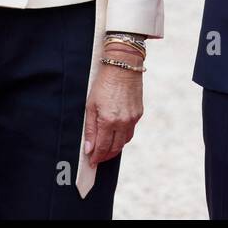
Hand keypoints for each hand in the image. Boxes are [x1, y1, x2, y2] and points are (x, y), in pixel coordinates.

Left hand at [83, 44, 143, 165]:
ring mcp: (133, 118)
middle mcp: (123, 122)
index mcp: (108, 120)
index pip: (102, 147)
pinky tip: (116, 135)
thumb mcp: (90, 105)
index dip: (96, 156)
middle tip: (98, 159)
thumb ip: (90, 128)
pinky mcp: (139, 113)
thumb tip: (88, 148)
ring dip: (115, 148)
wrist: (123, 65)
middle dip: (105, 156)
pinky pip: (130, 131)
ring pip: (124, 141)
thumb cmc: (103, 83)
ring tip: (106, 150)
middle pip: (114, 148)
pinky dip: (123, 136)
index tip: (91, 162)